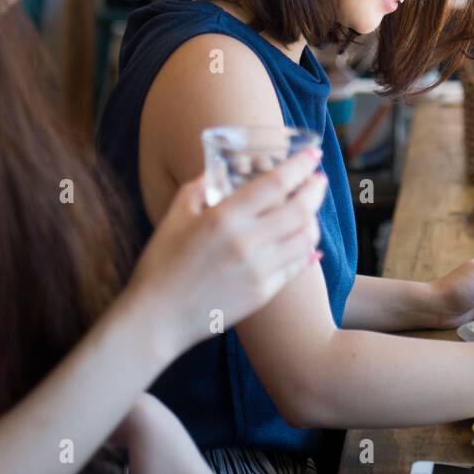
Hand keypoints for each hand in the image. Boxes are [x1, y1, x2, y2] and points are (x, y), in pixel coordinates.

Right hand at [126, 148, 324, 359]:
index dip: (300, 166)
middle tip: (317, 180)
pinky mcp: (263, 293)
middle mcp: (247, 242)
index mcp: (224, 217)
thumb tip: (213, 171)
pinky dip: (306, 250)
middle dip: (315, 190)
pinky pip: (296, 266)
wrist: (157, 319)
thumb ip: (197, 188)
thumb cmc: (160, 265)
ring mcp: (259, 270)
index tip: (313, 154)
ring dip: (313, 220)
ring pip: (306, 239)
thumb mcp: (174, 217)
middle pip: (300, 209)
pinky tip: (306, 243)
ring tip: (309, 210)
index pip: (275, 184)